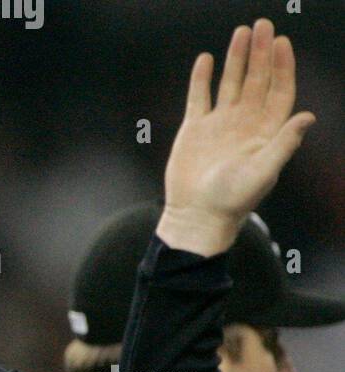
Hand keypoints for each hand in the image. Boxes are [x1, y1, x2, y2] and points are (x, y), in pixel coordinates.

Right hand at [159, 19, 315, 255]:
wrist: (196, 216)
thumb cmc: (232, 201)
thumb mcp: (264, 172)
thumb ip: (284, 143)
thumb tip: (308, 117)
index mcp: (265, 132)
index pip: (278, 91)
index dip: (282, 66)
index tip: (282, 43)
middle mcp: (244, 124)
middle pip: (257, 80)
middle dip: (261, 52)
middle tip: (262, 26)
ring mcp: (219, 125)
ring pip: (231, 83)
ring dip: (237, 59)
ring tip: (240, 33)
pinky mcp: (194, 131)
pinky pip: (199, 98)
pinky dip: (201, 79)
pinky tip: (206, 60)